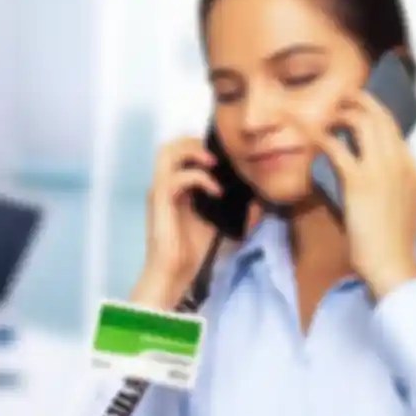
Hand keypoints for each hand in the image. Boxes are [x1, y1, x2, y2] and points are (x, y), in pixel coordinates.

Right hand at [132, 137, 223, 310]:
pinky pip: (176, 177)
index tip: (226, 156)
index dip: (201, 146)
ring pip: (167, 152)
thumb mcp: (220, 222)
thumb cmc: (192, 250)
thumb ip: (234, 207)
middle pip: (171, 144)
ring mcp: (159, 192)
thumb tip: (257, 197)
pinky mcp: (160, 202)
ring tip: (214, 164)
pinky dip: (199, 178)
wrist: (175, 272)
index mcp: (174, 186)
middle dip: (196, 143)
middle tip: (219, 158)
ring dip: (193, 152)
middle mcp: (163, 184)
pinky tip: (216, 191)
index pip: (181, 151)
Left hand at [303, 92, 415, 299]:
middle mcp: (399, 161)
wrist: (393, 264)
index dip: (376, 112)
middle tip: (341, 97)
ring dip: (341, 113)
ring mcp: (381, 168)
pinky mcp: (359, 181)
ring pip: (362, 123)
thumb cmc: (393, 243)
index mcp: (411, 167)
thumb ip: (390, 185)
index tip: (360, 107)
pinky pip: (336, 147)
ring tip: (324, 114)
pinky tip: (309, 134)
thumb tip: (373, 177)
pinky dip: (321, 136)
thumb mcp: (400, 206)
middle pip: (380, 117)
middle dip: (360, 101)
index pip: (394, 128)